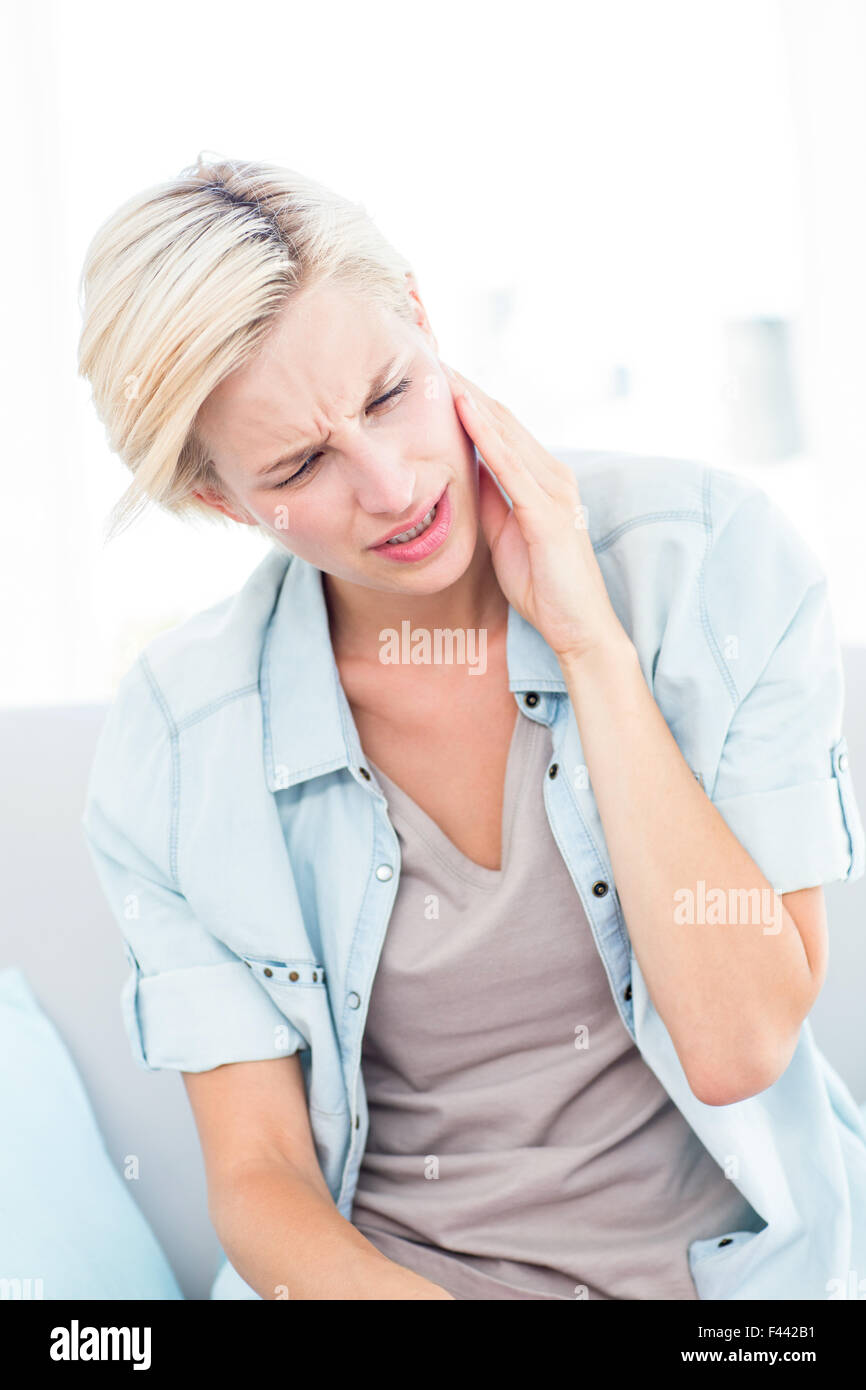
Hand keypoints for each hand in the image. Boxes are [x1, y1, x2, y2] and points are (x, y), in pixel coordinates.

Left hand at [442, 362, 630, 664]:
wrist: (579, 630)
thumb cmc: (544, 588)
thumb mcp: (505, 534)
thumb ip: (492, 499)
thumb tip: (467, 471)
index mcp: (543, 479)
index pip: (499, 426)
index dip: (466, 397)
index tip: (431, 374)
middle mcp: (553, 474)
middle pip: (501, 416)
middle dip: (464, 384)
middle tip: (427, 351)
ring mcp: (555, 490)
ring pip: (506, 430)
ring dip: (469, 395)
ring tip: (437, 366)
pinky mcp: (548, 513)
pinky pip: (511, 465)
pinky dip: (486, 433)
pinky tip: (462, 408)